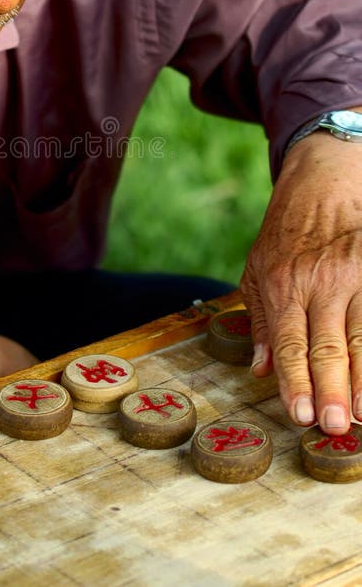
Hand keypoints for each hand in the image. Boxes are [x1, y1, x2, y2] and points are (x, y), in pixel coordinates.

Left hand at [240, 132, 361, 434]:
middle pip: (327, 346)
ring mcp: (354, 275)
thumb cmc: (284, 232)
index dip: (295, 382)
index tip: (299, 415)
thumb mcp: (256, 269)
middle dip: (330, 390)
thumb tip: (259, 370)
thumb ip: (259, 320)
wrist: (321, 183)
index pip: (288, 344)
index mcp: (283, 285)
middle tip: (334, 425)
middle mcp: (319, 283)